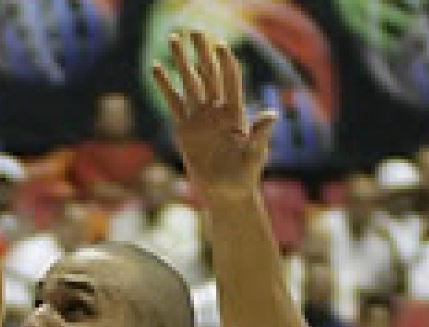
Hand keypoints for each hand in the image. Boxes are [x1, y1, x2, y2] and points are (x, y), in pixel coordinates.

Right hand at [152, 31, 277, 196]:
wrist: (226, 194)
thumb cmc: (245, 177)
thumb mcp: (254, 156)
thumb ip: (259, 135)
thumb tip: (271, 115)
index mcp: (234, 113)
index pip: (230, 80)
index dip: (225, 62)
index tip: (218, 45)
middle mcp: (216, 111)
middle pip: (208, 74)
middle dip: (201, 52)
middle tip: (193, 30)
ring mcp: (199, 118)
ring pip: (189, 83)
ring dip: (181, 61)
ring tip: (172, 39)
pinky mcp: (184, 129)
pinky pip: (173, 102)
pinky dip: (165, 85)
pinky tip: (157, 68)